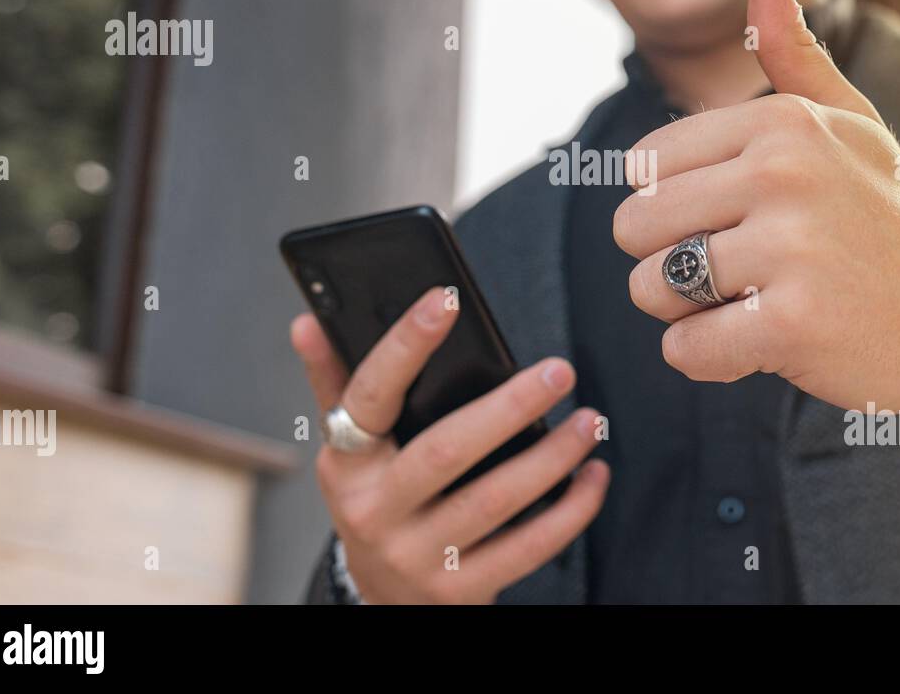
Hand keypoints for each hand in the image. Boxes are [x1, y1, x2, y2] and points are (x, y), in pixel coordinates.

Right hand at [290, 287, 609, 603]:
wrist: (386, 600)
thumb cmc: (377, 500)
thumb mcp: (348, 451)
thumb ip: (336, 383)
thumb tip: (307, 320)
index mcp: (346, 465)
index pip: (370, 395)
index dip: (405, 346)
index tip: (444, 298)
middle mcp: (375, 512)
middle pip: (447, 450)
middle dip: (510, 406)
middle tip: (560, 369)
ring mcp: (419, 557)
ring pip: (495, 500)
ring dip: (553, 457)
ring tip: (589, 419)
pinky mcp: (461, 591)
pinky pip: (527, 549)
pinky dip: (569, 511)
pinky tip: (593, 475)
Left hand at [614, 0, 899, 410]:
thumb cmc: (883, 212)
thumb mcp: (847, 119)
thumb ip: (791, 49)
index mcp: (780, 122)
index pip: (643, 165)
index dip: (669, 203)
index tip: (727, 216)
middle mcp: (783, 173)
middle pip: (634, 227)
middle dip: (666, 258)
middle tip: (733, 267)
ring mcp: (790, 248)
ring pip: (652, 288)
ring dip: (686, 311)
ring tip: (749, 300)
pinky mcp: (793, 323)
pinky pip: (686, 350)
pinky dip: (706, 357)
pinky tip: (758, 342)